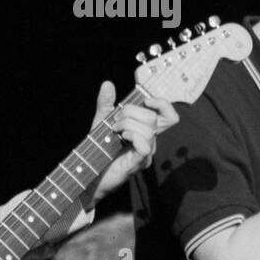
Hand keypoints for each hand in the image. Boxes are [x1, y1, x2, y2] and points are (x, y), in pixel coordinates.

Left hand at [86, 81, 178, 204]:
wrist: (90, 175)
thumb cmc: (99, 151)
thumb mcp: (101, 122)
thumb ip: (106, 104)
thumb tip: (108, 84)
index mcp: (145, 130)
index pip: (169, 115)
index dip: (162, 103)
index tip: (145, 100)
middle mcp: (150, 141)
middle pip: (154, 118)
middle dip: (131, 112)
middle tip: (116, 119)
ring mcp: (146, 153)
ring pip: (149, 129)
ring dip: (127, 124)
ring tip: (115, 130)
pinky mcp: (139, 163)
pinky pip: (145, 145)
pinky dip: (132, 136)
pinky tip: (121, 138)